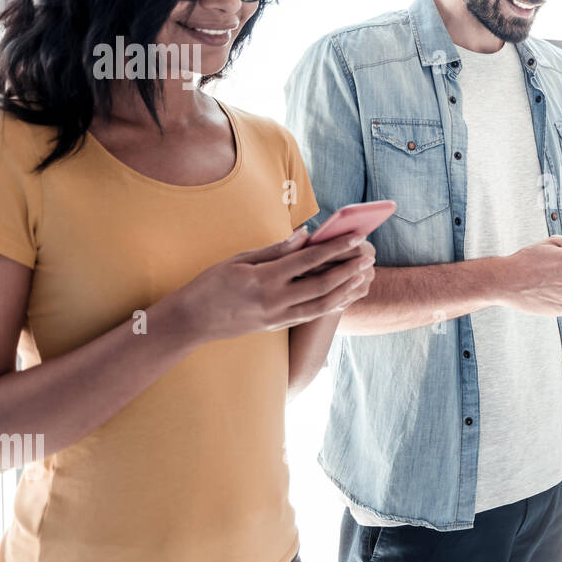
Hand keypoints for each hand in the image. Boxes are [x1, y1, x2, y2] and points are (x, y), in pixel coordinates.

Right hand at [165, 227, 375, 342]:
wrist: (192, 321)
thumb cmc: (212, 284)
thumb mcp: (239, 260)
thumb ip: (275, 249)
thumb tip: (305, 234)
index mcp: (264, 279)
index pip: (308, 260)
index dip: (335, 247)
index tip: (356, 236)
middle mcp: (274, 301)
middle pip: (322, 285)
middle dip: (349, 269)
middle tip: (368, 255)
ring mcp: (278, 317)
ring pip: (322, 304)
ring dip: (347, 289)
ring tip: (364, 275)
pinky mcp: (278, 326)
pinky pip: (312, 314)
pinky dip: (332, 303)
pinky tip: (345, 293)